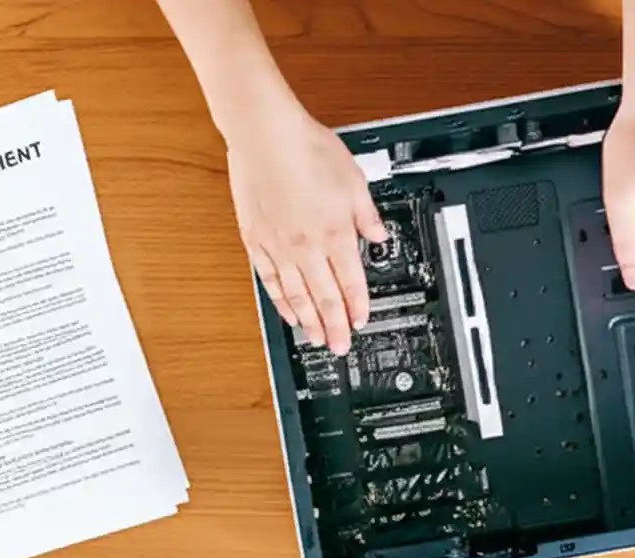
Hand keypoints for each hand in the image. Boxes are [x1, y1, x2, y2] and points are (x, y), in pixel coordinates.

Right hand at [227, 108, 386, 355]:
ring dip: (308, 321)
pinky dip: (279, 300)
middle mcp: (307, 246)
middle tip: (340, 345)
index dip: (358, 306)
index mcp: (335, 233)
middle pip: (324, 297)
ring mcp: (279, 246)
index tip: (361, 321)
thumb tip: (379, 235)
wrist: (266, 135)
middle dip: (335, 326)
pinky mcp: (256, 240)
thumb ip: (367, 214)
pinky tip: (286, 312)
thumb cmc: (307, 149)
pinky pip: (269, 280)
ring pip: (296, 295)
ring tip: (316, 339)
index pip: (351, 282)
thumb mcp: (354, 180)